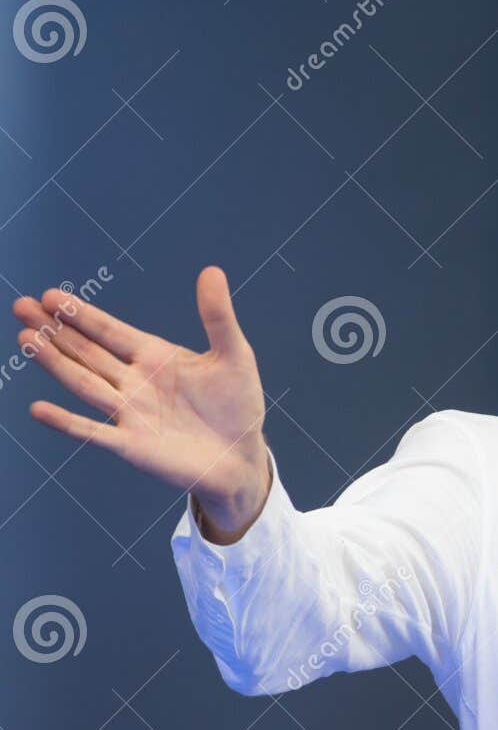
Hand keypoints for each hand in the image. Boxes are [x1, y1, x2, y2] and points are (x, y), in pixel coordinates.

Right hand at [12, 266, 270, 541]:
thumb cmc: (238, 406)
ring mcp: (130, 414)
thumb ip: (218, 317)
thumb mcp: (234, 356)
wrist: (242, 458)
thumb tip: (212, 271)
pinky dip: (67, 422)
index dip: (82, 315)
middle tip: (22, 306)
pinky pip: (93, 432)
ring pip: (84, 384)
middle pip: (87, 352)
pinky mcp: (132, 446)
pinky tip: (38, 410)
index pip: (110, 332)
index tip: (52, 295)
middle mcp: (135, 383)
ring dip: (55, 363)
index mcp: (156, 358)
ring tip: (26, 338)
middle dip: (56, 330)